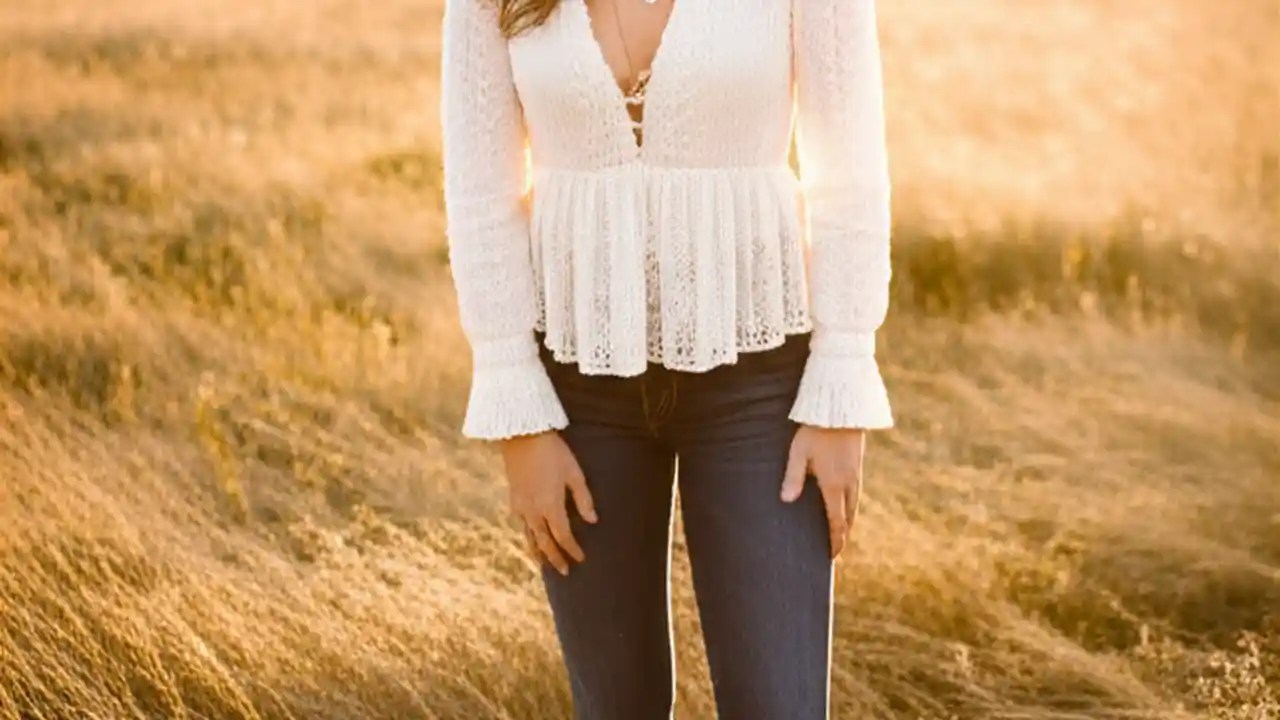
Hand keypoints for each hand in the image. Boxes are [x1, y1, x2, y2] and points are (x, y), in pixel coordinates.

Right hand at [500, 430, 597, 575]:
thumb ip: (583, 499)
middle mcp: (533, 511)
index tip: (581, 559)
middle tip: (564, 572)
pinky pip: (520, 524)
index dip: (572, 549)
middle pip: (544, 542)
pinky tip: (530, 537)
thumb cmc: (553, 452)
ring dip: (537, 552)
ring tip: (543, 564)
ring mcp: (521, 506)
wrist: (522, 435)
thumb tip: (593, 520)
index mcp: (550, 506)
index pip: (563, 536)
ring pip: (529, 536)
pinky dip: (527, 535)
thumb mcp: (574, 473)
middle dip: (554, 558)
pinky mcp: (513, 498)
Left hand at [779, 425, 866, 558]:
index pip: (836, 521)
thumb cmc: (815, 429)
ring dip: (848, 520)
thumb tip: (786, 500)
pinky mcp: (858, 464)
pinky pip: (856, 492)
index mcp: (834, 484)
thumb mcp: (799, 452)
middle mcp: (849, 483)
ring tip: (841, 530)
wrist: (842, 408)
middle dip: (843, 534)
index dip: (835, 540)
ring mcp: (856, 473)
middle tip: (836, 548)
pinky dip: (851, 505)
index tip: (831, 556)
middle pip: (849, 517)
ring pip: (855, 504)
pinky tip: (844, 504)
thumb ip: (793, 477)